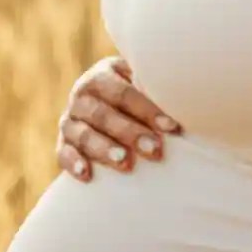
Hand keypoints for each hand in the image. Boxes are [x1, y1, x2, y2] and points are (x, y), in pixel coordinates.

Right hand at [56, 55, 182, 181]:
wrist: (109, 107)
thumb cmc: (138, 97)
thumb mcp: (143, 85)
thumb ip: (155, 89)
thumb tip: (188, 101)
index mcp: (102, 76)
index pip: (123, 93)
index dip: (148, 110)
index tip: (172, 128)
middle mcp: (81, 96)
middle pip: (102, 114)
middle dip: (130, 133)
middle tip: (155, 151)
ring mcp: (70, 120)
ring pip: (83, 134)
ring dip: (104, 149)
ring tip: (126, 164)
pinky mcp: (63, 143)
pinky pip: (63, 153)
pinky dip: (73, 163)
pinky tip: (87, 175)